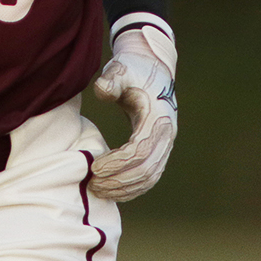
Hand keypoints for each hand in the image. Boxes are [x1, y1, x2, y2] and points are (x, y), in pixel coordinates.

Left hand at [89, 25, 177, 200]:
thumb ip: (111, 80)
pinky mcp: (161, 150)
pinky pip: (150, 176)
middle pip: (146, 169)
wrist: (153, 70)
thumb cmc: (132, 70)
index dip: (117, 162)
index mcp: (157, 117)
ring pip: (150, 177)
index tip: (95, 167)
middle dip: (119, 181)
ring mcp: (166, 144)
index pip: (139, 149)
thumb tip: (102, 89)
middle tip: (93, 184)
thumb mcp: (121, 70)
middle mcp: (166, 134)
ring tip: (98, 190)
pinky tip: (112, 191)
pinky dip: (133, 188)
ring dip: (125, 188)